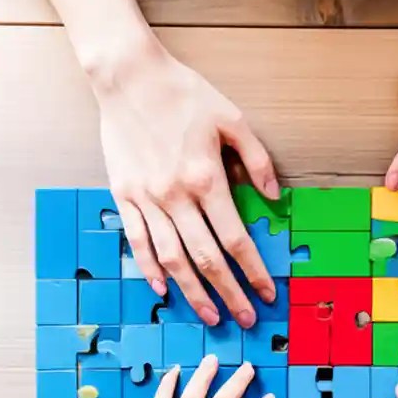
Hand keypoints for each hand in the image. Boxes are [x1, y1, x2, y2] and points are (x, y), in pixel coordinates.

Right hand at [93, 40, 280, 327]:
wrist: (130, 77)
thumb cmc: (184, 94)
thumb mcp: (233, 119)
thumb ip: (257, 160)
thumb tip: (274, 198)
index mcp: (207, 179)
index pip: (236, 239)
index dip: (253, 271)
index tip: (266, 293)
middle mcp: (176, 196)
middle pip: (207, 259)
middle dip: (230, 294)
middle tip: (245, 320)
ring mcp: (147, 199)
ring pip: (173, 259)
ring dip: (194, 292)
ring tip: (211, 316)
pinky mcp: (123, 195)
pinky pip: (138, 241)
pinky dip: (150, 268)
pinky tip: (164, 289)